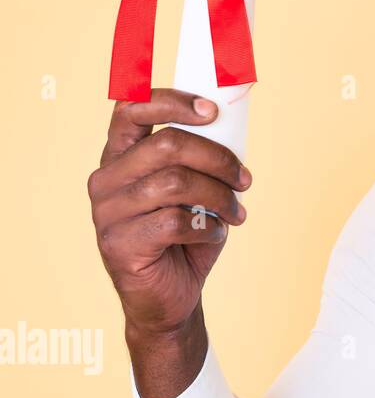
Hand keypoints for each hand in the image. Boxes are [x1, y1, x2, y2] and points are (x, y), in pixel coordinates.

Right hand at [88, 89, 250, 337]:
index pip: (130, 109)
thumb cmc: (187, 236)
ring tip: (236, 213)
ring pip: (176, 183)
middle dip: (218, 159)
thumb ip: (200, 159)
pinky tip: (214, 236)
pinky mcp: (118, 244)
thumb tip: (231, 125)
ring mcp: (107, 212)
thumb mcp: (196, 189)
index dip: (172, 101)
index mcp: (121, 156)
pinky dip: (208, 228)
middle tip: (245, 179)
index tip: (212, 111)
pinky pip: (174, 222)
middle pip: (167, 145)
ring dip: (220, 197)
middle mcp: (106, 179)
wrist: (172, 295)